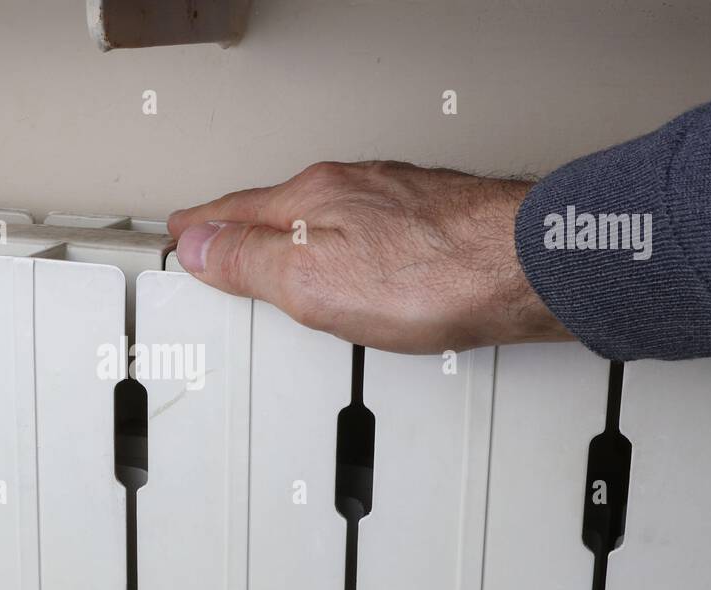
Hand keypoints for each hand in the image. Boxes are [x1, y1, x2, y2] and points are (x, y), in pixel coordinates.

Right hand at [168, 160, 572, 353]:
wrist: (530, 267)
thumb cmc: (436, 275)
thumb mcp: (314, 281)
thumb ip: (252, 262)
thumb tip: (201, 245)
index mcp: (312, 200)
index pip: (236, 212)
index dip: (202, 229)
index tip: (180, 234)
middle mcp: (354, 188)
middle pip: (279, 207)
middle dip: (244, 225)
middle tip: (215, 240)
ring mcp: (396, 200)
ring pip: (325, 214)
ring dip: (292, 232)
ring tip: (272, 251)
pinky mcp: (435, 220)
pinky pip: (366, 228)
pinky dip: (341, 242)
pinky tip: (353, 260)